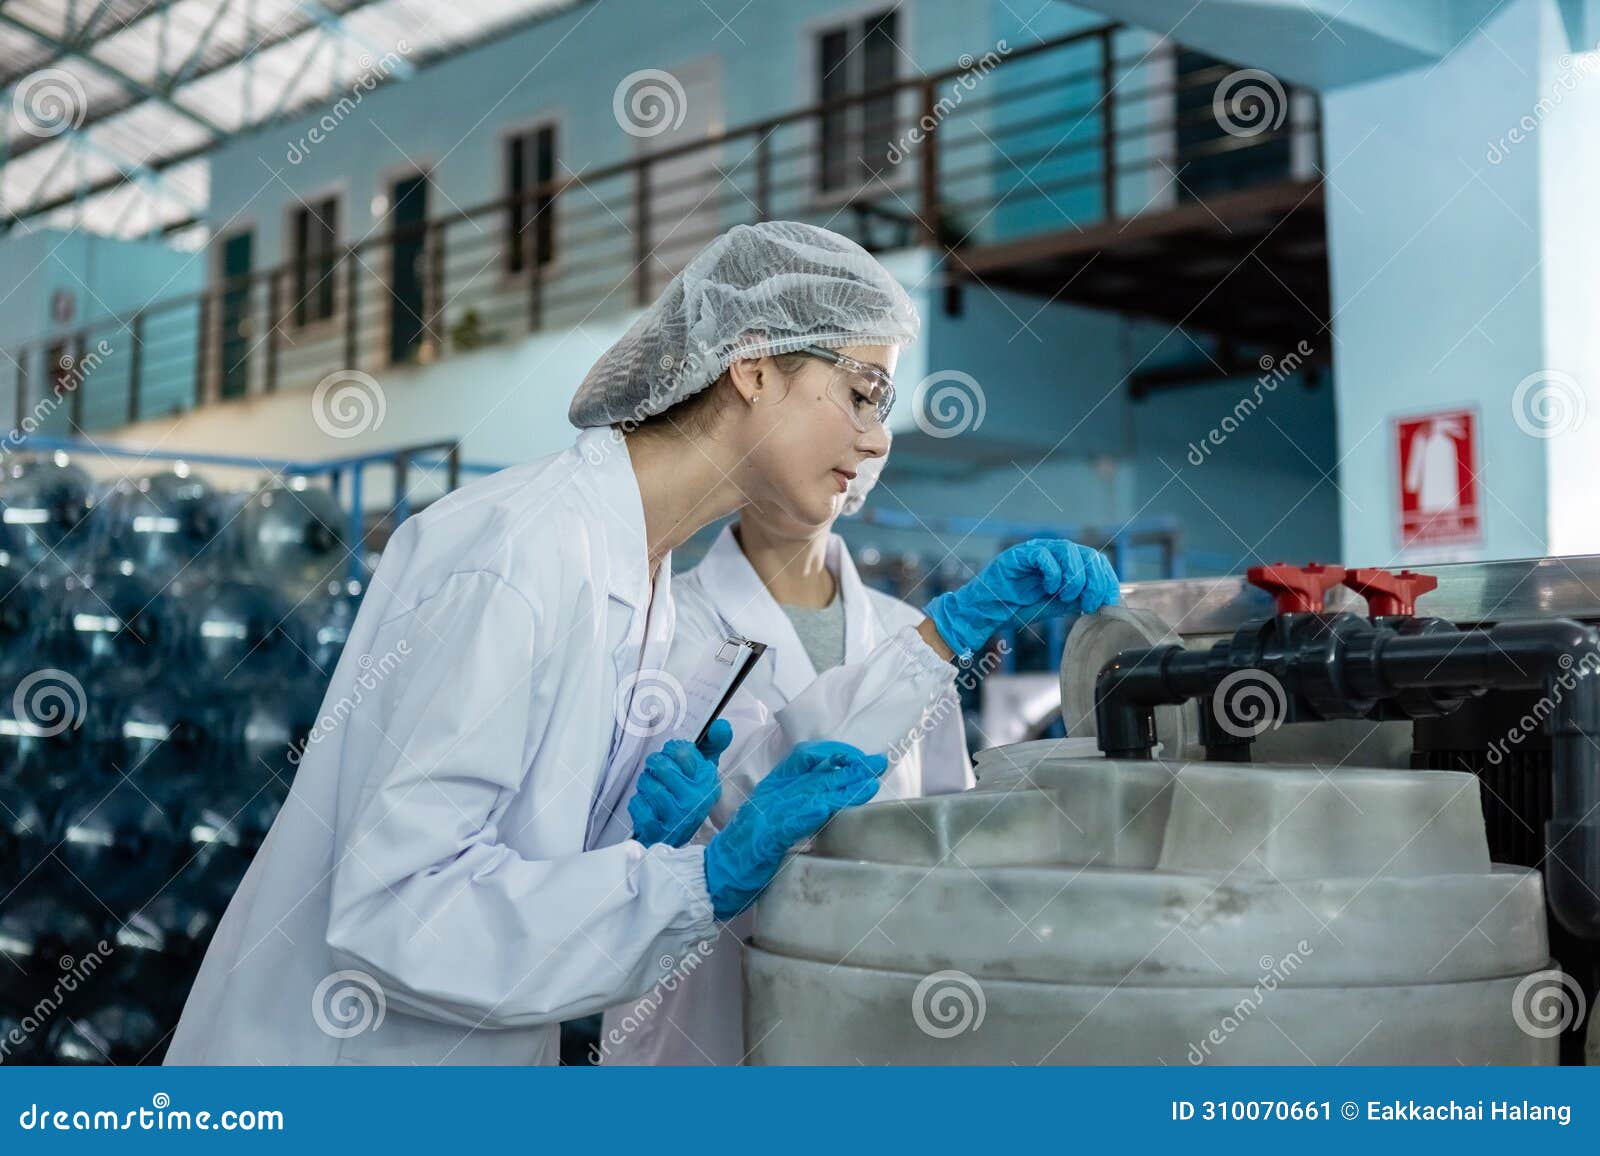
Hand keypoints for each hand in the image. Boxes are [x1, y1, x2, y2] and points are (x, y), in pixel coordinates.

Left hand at [628, 719, 732, 847]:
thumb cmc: (690, 797)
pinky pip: (637, 804)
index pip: (680, 750)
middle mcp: (695, 798)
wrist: (679, 837)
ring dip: (645, 784)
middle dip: (654, 766)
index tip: (672, 758)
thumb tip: (721, 725)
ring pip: (647, 783)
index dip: (670, 751)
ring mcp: (676, 815)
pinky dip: (638, 803)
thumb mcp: (704, 771)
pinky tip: (648, 807)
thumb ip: (713, 744)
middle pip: (660, 764)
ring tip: (653, 791)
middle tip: (659, 774)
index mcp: (707, 781)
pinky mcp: (657, 830)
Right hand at [703, 741, 886, 919]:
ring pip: (811, 790)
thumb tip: (827, 802)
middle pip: (814, 771)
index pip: (804, 758)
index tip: (859, 758)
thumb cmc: (744, 855)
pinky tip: (835, 805)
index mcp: (771, 788)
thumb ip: (795, 809)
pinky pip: (795, 817)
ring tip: (870, 781)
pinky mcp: (768, 835)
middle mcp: (771, 794)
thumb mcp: (771, 823)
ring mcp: (769, 813)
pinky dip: (817, 808)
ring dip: (843, 784)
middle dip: (850, 766)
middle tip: (877, 763)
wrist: (713, 877)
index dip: (834, 754)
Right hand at [923, 538, 1118, 657]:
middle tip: (1090, 602)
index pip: (1095, 561)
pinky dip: (1053, 573)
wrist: (989, 612)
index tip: (1109, 600)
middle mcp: (1053, 552)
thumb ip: (1078, 599)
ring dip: (1074, 577)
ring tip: (1066, 597)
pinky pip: (1044, 554)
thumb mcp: (1057, 606)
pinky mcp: (1020, 553)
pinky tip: (1050, 589)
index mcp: (1065, 563)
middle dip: (1094, 580)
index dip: (1106, 578)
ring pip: (1068, 550)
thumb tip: (1104, 600)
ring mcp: (1037, 550)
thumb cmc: (1019, 607)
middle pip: (1087, 554)